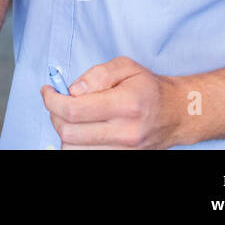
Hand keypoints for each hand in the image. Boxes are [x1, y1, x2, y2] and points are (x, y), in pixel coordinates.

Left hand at [41, 56, 185, 148]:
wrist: (176, 114)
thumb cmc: (148, 88)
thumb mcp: (126, 67)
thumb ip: (98, 74)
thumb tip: (73, 90)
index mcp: (125, 104)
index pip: (73, 110)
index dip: (51, 100)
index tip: (48, 90)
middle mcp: (125, 132)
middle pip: (68, 132)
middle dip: (54, 114)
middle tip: (57, 101)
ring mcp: (124, 150)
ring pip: (73, 149)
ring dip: (64, 131)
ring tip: (70, 116)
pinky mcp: (124, 158)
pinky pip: (86, 156)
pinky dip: (76, 143)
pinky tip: (81, 128)